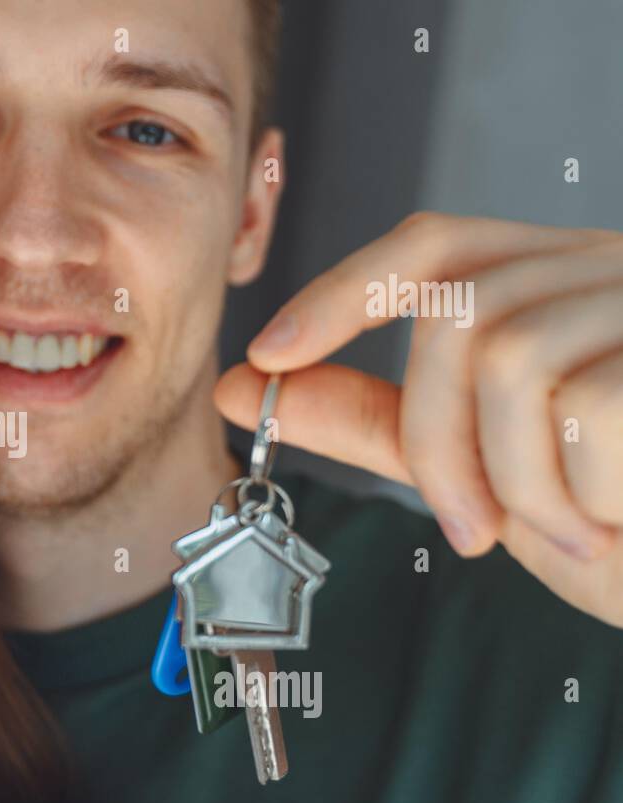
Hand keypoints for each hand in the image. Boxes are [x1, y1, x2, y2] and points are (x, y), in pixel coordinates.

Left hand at [214, 212, 622, 627]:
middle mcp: (613, 270)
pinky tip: (611, 520)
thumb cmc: (615, 522)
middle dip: (435, 440)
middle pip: (456, 308)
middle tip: (468, 529)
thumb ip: (373, 419)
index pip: (435, 241)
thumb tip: (247, 385)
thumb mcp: (475, 466)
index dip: (342, 289)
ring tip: (561, 527)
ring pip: (510, 358)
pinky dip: (572, 491)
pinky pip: (584, 407)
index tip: (267, 355)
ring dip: (512, 477)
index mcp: (557, 285)